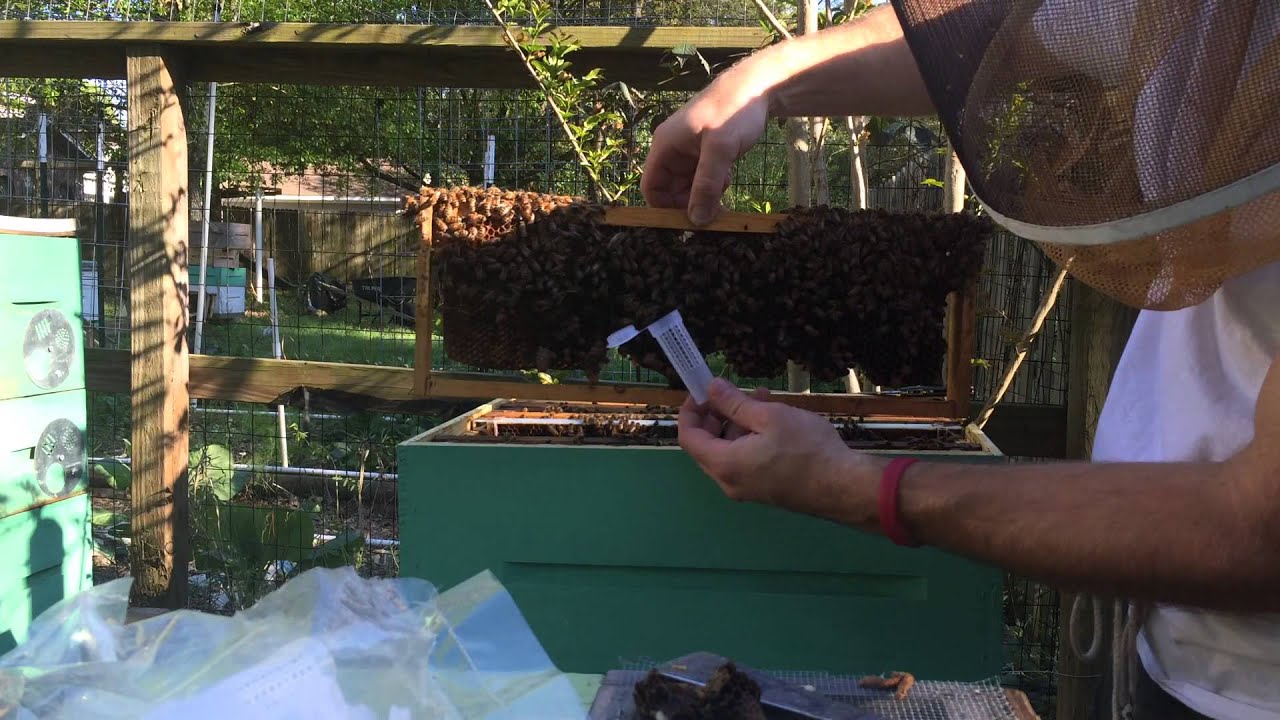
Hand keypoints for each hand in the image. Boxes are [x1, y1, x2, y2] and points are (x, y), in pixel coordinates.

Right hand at [640, 71, 769, 225]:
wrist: (757, 87)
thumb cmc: (734, 111)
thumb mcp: (721, 149)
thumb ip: (707, 184)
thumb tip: (697, 220)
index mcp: (665, 145)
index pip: (651, 187)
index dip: (665, 207)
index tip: (689, 218)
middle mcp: (672, 150)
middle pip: (669, 190)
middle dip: (688, 203)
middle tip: (713, 209)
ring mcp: (688, 152)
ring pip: (687, 186)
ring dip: (703, 194)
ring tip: (723, 189)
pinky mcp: (703, 153)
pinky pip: (700, 178)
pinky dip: (712, 185)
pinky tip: (727, 178)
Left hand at [678, 378, 882, 525]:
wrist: (843, 487)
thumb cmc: (805, 448)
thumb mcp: (768, 416)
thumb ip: (734, 403)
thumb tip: (711, 388)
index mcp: (724, 464)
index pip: (688, 437)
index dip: (690, 411)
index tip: (701, 391)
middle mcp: (729, 481)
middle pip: (706, 446)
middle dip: (714, 415)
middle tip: (730, 391)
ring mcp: (747, 489)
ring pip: (728, 452)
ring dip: (736, 424)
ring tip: (759, 397)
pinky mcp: (765, 490)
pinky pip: (745, 461)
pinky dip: (749, 439)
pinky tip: (771, 419)